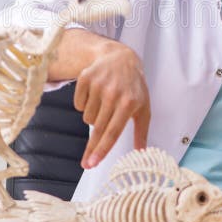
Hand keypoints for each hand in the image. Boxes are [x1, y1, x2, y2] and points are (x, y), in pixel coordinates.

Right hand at [73, 43, 149, 168]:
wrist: (121, 58)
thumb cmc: (134, 87)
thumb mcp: (143, 107)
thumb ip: (142, 131)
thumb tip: (141, 153)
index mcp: (129, 103)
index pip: (113, 131)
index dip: (102, 149)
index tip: (92, 163)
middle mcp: (113, 94)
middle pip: (97, 129)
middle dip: (91, 148)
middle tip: (86, 163)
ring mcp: (98, 84)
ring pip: (87, 117)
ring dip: (93, 117)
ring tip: (104, 104)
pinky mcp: (85, 78)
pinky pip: (78, 104)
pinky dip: (84, 104)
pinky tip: (94, 95)